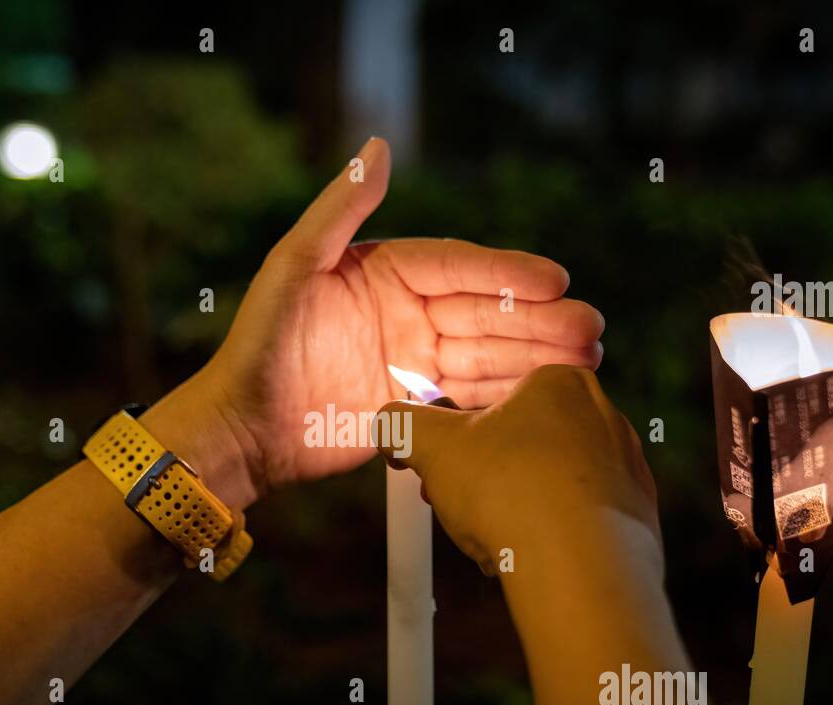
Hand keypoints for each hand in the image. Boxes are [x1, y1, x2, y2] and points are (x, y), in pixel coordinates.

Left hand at [147, 138, 604, 508]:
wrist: (242, 431)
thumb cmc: (258, 345)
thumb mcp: (292, 267)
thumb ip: (339, 210)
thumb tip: (379, 145)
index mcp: (383, 273)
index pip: (458, 266)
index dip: (508, 273)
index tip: (555, 280)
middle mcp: (405, 313)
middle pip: (484, 312)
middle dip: (539, 320)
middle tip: (590, 327)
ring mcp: (411, 361)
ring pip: (486, 355)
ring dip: (536, 357)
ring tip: (587, 359)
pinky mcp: (414, 408)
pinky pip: (470, 398)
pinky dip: (508, 396)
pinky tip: (546, 397)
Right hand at [373, 364, 661, 577]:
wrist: (582, 563)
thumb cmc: (511, 490)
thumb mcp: (431, 445)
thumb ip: (401, 423)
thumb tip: (389, 424)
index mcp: (559, 383)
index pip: (496, 402)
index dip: (457, 438)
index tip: (438, 468)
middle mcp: (604, 415)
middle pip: (523, 444)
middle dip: (485, 477)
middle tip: (458, 505)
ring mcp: (626, 466)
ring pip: (551, 484)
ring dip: (516, 508)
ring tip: (493, 538)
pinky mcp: (638, 515)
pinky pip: (581, 520)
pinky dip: (553, 535)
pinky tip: (531, 556)